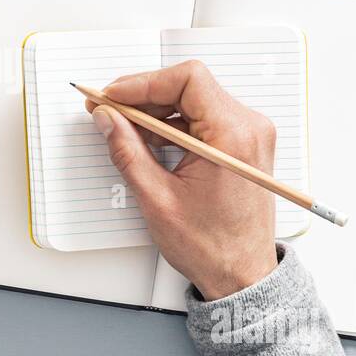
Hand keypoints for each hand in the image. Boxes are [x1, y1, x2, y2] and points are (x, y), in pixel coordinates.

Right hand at [87, 61, 278, 299]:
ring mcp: (248, 135)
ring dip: (156, 110)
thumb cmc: (213, 247)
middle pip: (189, 86)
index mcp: (233, 136)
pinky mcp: (242, 145)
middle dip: (144, 95)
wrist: (243, 275)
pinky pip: (203, 118)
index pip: (187, 80)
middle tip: (108, 109)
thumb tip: (107, 119)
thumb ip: (128, 150)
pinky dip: (173, 123)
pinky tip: (147, 138)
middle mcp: (248, 128)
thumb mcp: (157, 198)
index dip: (142, 82)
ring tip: (123, 128)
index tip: (113, 96)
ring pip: (194, 100)